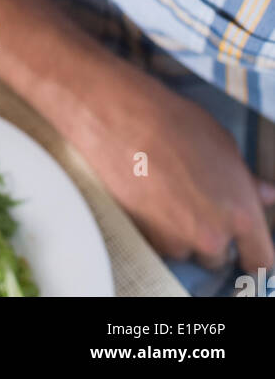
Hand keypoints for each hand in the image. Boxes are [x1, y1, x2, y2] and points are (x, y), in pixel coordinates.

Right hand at [76, 58, 274, 274]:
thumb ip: (247, 180)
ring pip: (186, 250)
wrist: (119, 119)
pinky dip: (156, 227)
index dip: (253, 251)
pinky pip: (159, 242)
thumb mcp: (222, 144)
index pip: (261, 260)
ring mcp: (176, 241)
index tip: (246, 245)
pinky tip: (149, 195)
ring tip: (166, 194)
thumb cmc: (174, 123)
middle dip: (211, 235)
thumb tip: (266, 195)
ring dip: (181, 232)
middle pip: (219, 256)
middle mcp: (212, 237)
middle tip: (195, 202)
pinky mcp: (145, 239)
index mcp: (241, 214)